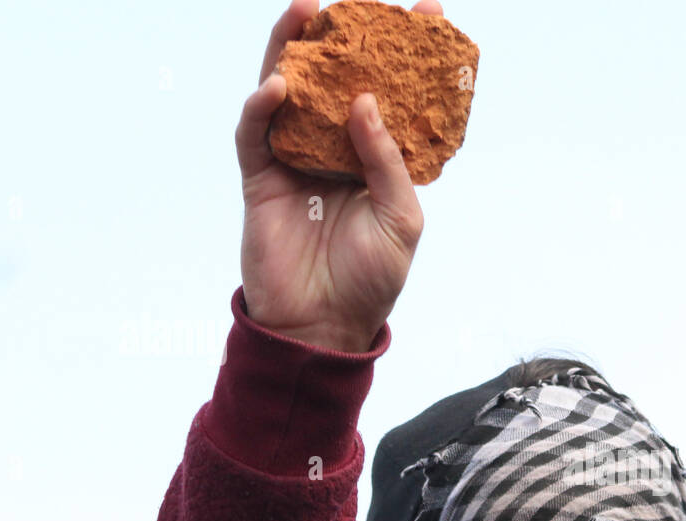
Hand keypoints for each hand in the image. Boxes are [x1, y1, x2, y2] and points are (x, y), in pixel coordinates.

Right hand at [234, 0, 445, 352]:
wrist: (323, 325)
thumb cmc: (370, 279)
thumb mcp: (401, 219)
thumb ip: (387, 161)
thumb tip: (365, 101)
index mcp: (377, 160)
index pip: (391, 96)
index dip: (408, 57)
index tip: (428, 12)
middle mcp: (336, 151)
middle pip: (336, 80)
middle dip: (345, 36)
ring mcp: (296, 159)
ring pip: (290, 90)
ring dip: (293, 48)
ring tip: (307, 9)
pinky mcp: (260, 176)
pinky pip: (257, 131)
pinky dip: (263, 106)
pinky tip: (279, 84)